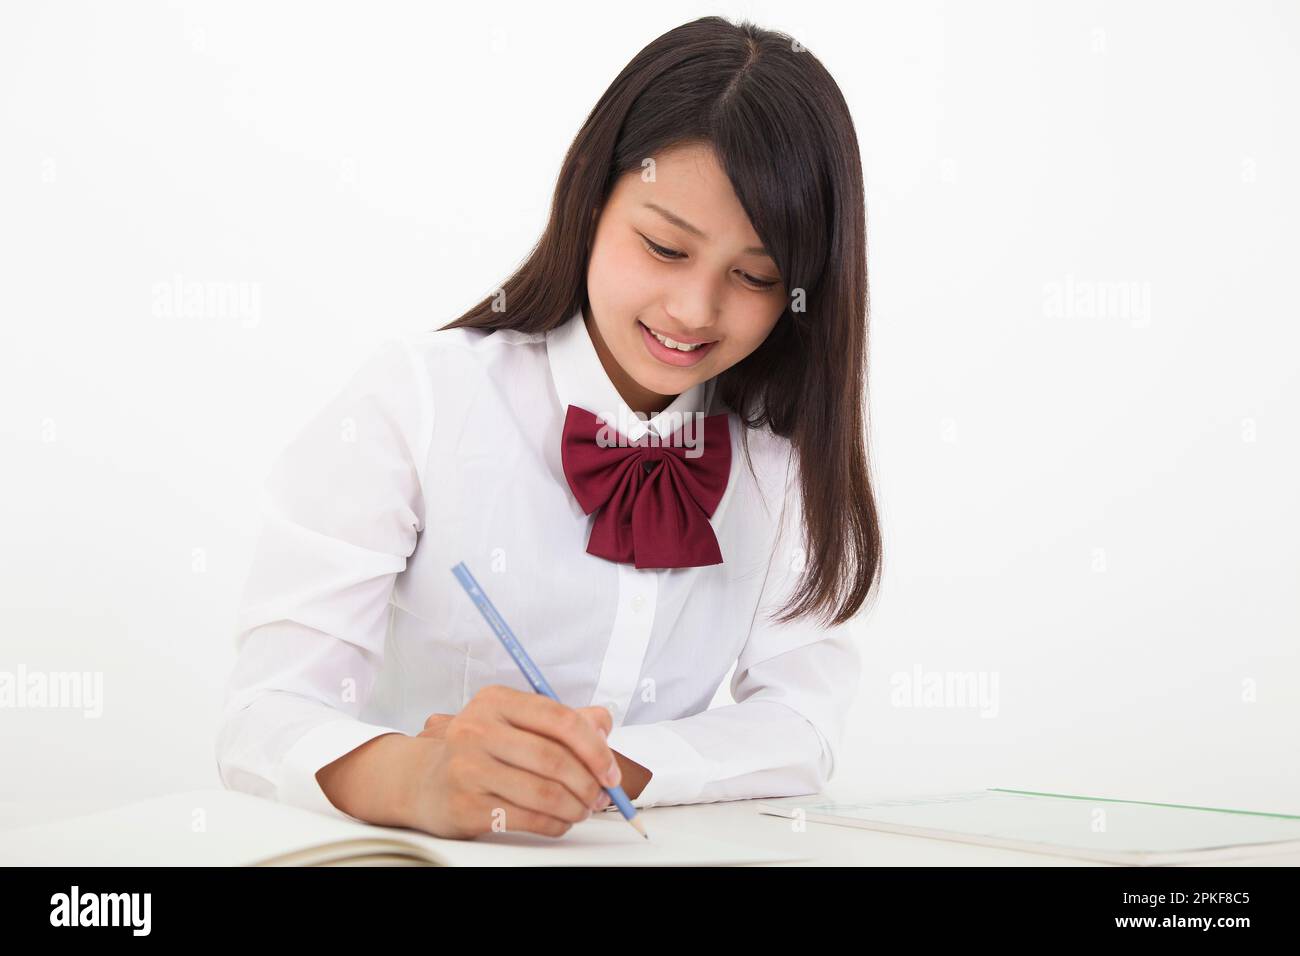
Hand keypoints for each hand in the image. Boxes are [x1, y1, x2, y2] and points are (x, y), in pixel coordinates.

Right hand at [401, 686, 620, 839]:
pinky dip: (555, 824)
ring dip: (575, 807)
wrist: (423, 781)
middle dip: (589, 783)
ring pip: (544, 793)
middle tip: (601, 795)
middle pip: (555, 759)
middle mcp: (478, 730)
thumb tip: (603, 725)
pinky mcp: (466, 805)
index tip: (611, 770)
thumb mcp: (515, 722)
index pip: (560, 719)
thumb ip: (562, 720)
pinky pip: (528, 819)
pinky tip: (560, 821)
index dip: (595, 748)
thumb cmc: (479, 750)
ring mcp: (469, 769)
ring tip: (582, 809)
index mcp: (496, 701)